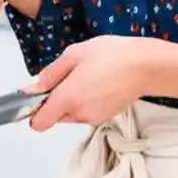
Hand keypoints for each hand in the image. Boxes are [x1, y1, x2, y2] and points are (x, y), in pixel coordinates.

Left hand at [24, 36, 162, 130]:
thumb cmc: (112, 55)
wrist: (147, 65)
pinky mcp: (106, 117)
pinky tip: (99, 82)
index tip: (39, 95)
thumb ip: (50, 74)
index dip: (33, 110)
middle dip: (56, 100)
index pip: (39, 123)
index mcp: (68, 98)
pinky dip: (87, 101)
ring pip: (71, 114)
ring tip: (88, 76)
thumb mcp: (75, 54)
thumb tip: (30, 88)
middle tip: (70, 75)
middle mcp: (80, 114)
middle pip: (55, 116)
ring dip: (72, 99)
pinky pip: (86, 112)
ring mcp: (94, 118)